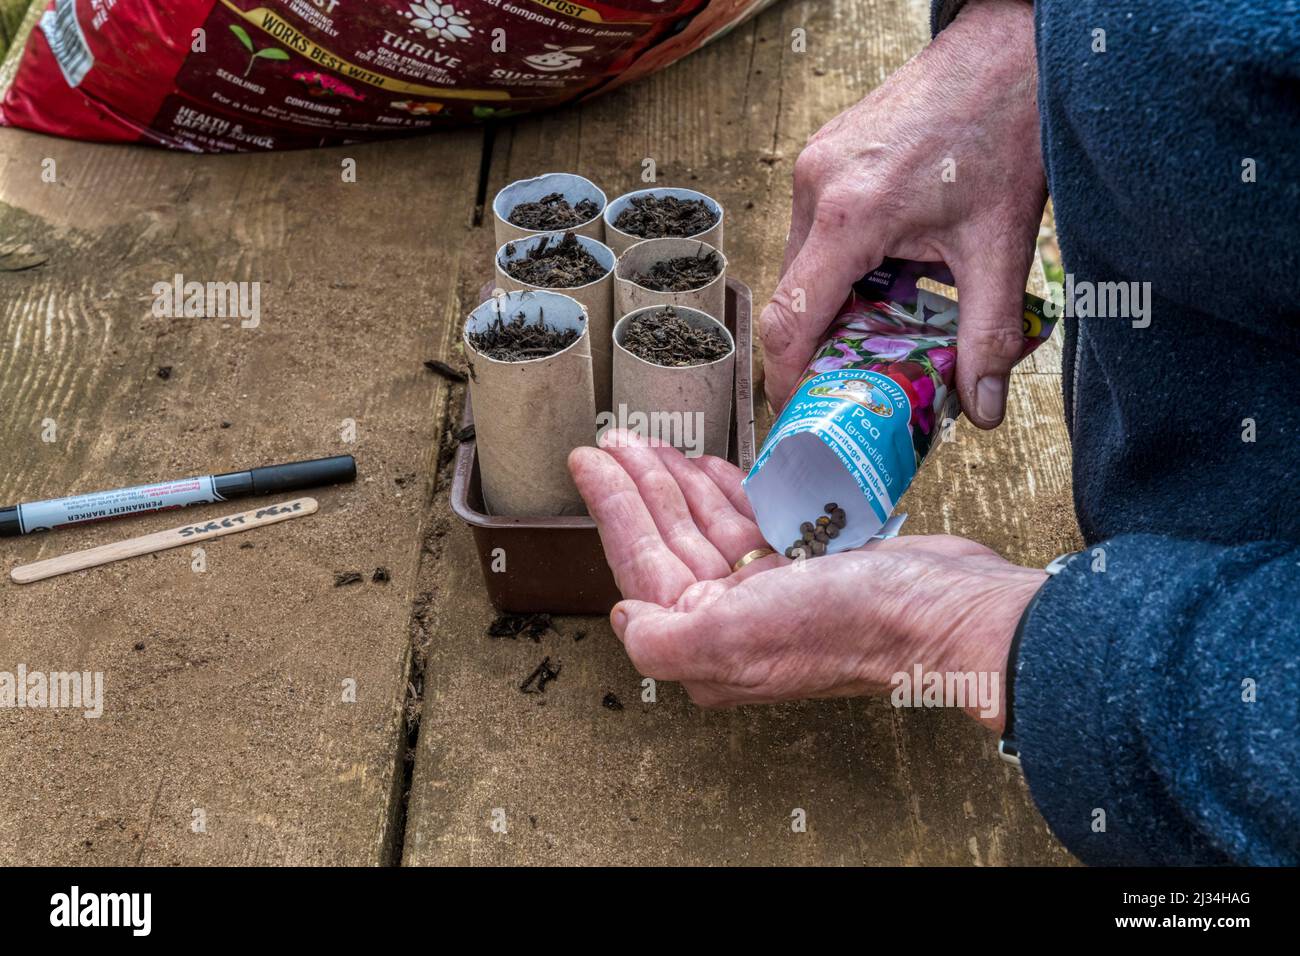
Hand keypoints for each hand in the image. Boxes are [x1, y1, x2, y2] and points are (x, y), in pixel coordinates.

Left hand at [569, 433, 1044, 729]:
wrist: (945, 612)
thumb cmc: (848, 627)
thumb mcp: (733, 640)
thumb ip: (662, 641)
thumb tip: (622, 621)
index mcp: (710, 644)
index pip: (642, 564)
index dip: (611, 509)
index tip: (587, 460)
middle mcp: (737, 622)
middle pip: (670, 540)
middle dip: (639, 487)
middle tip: (613, 439)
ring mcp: (775, 591)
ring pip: (708, 525)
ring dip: (678, 481)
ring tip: (649, 442)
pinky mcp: (813, 562)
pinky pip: (752, 517)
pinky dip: (726, 489)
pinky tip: (708, 465)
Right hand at [761, 0, 1043, 427]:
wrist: (1009, 49)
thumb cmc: (1004, 127)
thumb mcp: (1002, 245)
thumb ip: (989, 334)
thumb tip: (981, 408)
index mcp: (850, 214)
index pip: (790, 319)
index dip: (790, 377)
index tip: (806, 410)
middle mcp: (816, 188)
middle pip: (795, 296)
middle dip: (829, 341)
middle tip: (872, 371)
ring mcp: (815, 166)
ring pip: (806, 265)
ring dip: (842, 300)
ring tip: (897, 312)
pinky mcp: (825, 155)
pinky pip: (817, 232)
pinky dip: (847, 264)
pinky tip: (897, 266)